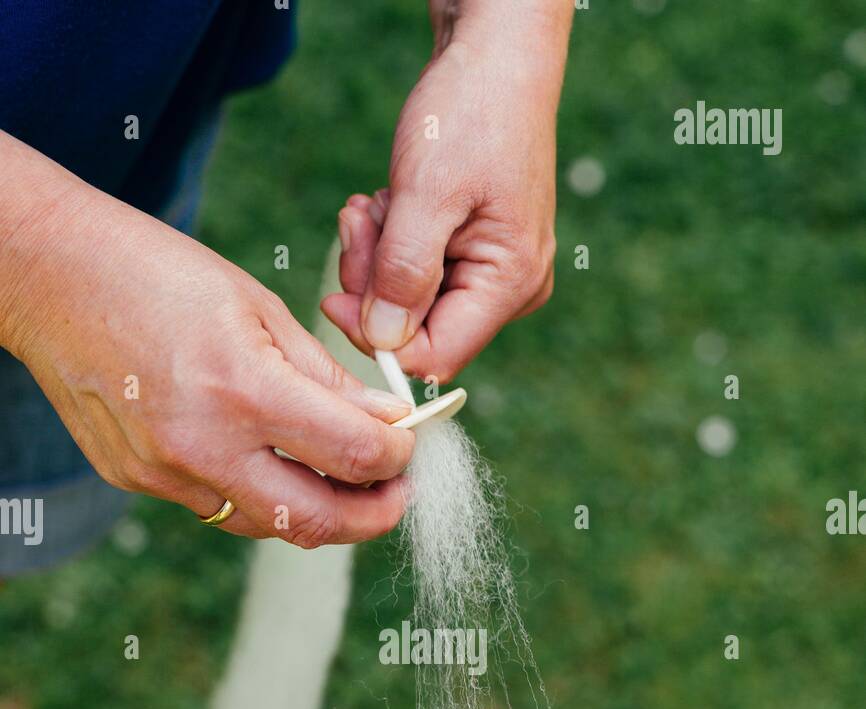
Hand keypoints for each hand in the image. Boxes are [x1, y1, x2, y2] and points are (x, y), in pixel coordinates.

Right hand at [0, 134, 414, 545]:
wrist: (50, 276)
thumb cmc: (159, 273)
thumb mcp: (258, 308)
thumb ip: (326, 378)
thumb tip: (387, 422)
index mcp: (243, 389)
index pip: (353, 455)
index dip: (397, 456)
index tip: (406, 444)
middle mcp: (202, 445)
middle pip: (315, 524)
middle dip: (371, 516)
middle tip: (394, 494)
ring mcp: (164, 473)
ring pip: (266, 526)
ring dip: (314, 511)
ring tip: (337, 477)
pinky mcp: (137, 482)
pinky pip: (216, 506)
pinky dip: (256, 493)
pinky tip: (267, 460)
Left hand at [322, 2, 572, 381]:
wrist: (494, 52)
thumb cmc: (471, 111)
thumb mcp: (427, 192)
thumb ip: (403, 272)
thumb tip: (382, 340)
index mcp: (511, 283)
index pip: (435, 356)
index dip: (378, 338)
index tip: (333, 298)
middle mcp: (511, 289)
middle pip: (419, 329)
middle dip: (374, 284)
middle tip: (357, 222)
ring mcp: (493, 271)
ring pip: (411, 299)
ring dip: (376, 256)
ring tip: (372, 202)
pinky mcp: (474, 252)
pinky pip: (417, 271)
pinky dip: (389, 242)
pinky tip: (386, 202)